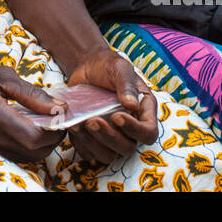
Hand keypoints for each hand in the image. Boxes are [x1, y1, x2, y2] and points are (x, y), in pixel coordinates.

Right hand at [0, 61, 65, 164]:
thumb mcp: (2, 76)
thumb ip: (31, 93)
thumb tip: (57, 106)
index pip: (34, 137)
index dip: (55, 131)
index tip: (62, 117)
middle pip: (34, 153)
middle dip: (52, 140)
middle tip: (57, 122)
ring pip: (26, 157)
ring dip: (41, 146)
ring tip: (45, 125)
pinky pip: (15, 155)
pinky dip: (28, 148)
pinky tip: (28, 130)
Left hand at [65, 47, 158, 164]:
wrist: (87, 67)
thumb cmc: (108, 66)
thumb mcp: (120, 68)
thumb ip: (127, 84)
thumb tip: (132, 105)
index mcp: (143, 112)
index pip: (148, 133)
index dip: (135, 130)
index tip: (117, 116)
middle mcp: (130, 129)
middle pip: (127, 148)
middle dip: (110, 138)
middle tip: (93, 120)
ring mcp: (111, 136)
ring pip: (108, 155)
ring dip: (94, 143)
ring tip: (80, 124)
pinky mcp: (93, 139)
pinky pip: (89, 152)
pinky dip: (81, 144)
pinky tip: (73, 127)